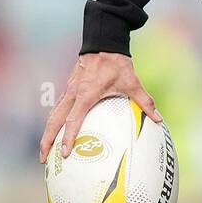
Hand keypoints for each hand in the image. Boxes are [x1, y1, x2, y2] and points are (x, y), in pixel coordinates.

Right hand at [38, 52, 162, 163]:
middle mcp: (73, 94)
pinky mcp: (69, 88)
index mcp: (86, 95)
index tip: (64, 153)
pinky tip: (55, 131)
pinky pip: (58, 108)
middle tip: (43, 159)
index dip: (68, 137)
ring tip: (44, 150)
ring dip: (47, 132)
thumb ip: (145, 101)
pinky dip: (54, 121)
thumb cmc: (116, 63)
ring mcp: (69, 90)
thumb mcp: (132, 82)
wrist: (103, 43)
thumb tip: (158, 119)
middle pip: (54, 121)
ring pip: (53, 115)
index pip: (73, 120)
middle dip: (47, 140)